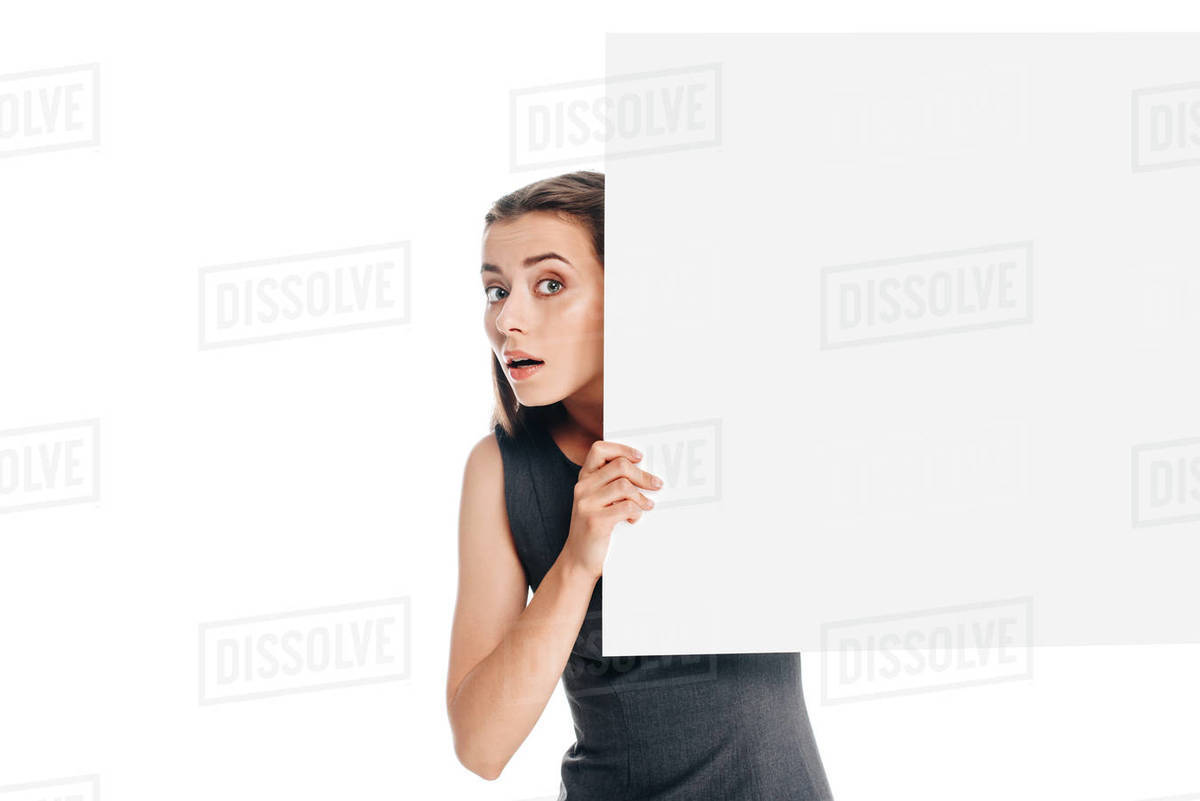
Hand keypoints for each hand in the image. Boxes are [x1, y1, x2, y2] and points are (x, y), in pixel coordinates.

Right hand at [560, 440, 662, 581]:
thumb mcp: (597, 501)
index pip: (599, 449)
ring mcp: (586, 504)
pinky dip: (636, 513)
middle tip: (657, 484)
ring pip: (625, 486)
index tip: (640, 457)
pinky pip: (626, 507)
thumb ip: (611, 484)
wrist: (578, 561)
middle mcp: (583, 488)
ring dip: (641, 497)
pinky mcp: (595, 521)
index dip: (622, 449)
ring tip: (647, 506)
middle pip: (620, 466)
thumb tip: (645, 473)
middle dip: (643, 475)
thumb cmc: (594, 529)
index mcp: (584, 479)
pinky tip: (633, 520)